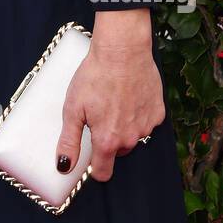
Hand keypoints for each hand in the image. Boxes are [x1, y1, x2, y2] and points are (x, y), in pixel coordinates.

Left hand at [55, 10, 164, 182]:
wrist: (122, 50)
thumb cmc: (95, 76)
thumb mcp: (73, 109)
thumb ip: (69, 142)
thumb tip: (63, 166)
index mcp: (108, 140)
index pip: (103, 172)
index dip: (94, 166)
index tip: (90, 154)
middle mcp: (131, 138)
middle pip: (117, 152)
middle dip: (108, 140)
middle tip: (98, 115)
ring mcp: (147, 126)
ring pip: (132, 136)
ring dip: (124, 126)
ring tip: (113, 101)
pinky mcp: (159, 113)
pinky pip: (146, 122)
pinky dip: (137, 114)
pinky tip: (128, 96)